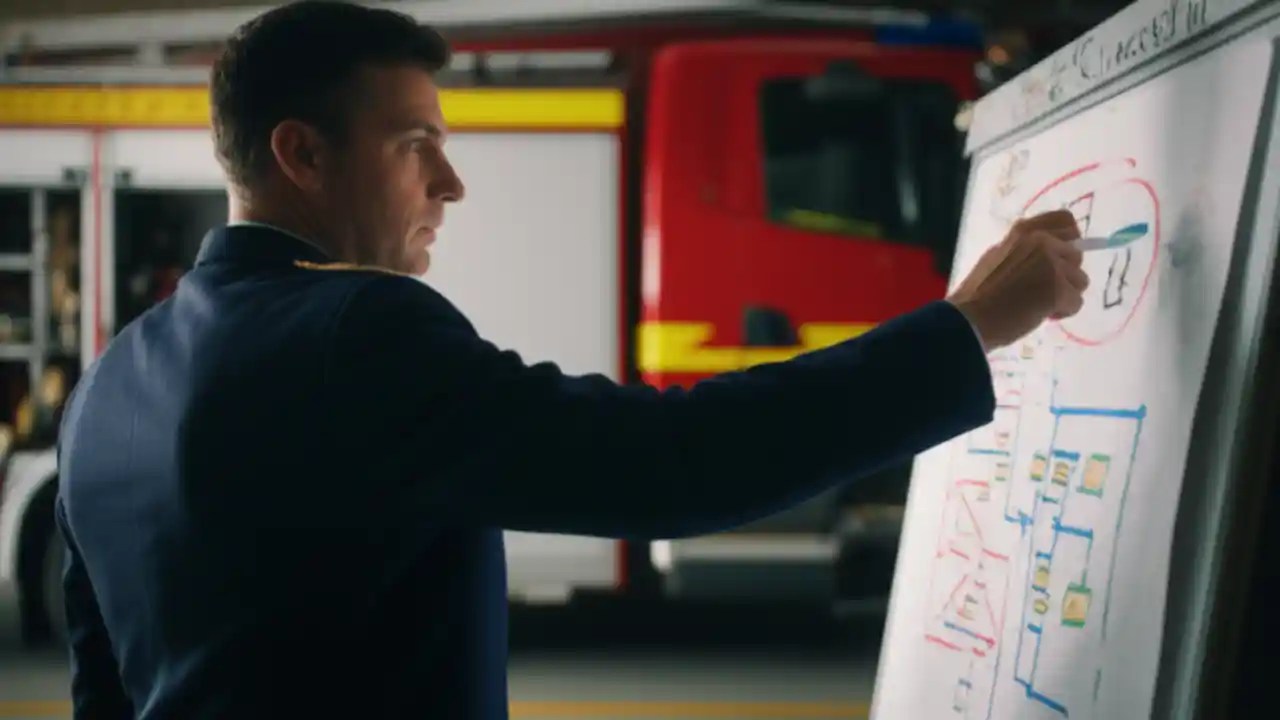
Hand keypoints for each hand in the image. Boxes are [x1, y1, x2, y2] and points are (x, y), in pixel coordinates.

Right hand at [946, 209, 1088, 352]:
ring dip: (1065, 296)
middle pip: (1077, 256)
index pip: (1066, 221)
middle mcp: (1041, 241)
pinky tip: (1041, 316)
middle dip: (1066, 275)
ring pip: (1080, 281)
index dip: (1069, 240)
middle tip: (1044, 289)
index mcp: (1024, 231)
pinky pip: (1077, 302)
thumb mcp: (996, 257)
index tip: (1060, 257)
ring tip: (1039, 305)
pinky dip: (1062, 312)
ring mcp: (1052, 264)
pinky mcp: (1059, 289)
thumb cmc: (978, 294)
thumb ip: (1024, 250)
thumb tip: (1052, 254)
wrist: (969, 320)